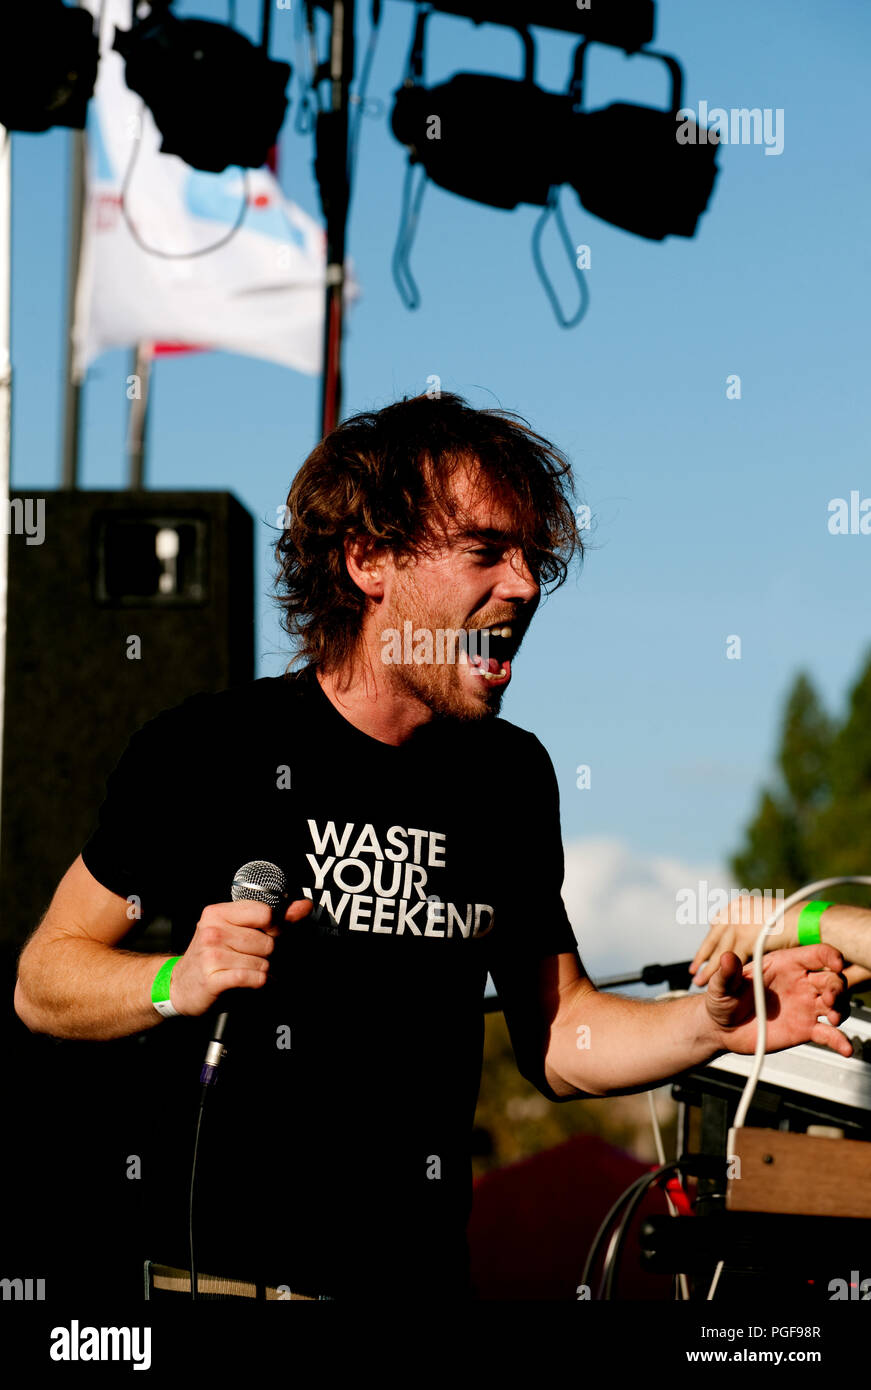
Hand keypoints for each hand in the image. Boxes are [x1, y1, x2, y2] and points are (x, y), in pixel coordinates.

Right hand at [170, 897, 312, 1015]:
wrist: (180, 985)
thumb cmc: (212, 957)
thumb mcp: (238, 931)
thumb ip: (274, 918)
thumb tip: (303, 906)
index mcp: (218, 913)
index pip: (265, 912)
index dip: (274, 927)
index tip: (268, 934)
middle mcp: (213, 931)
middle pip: (268, 941)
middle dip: (268, 953)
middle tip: (253, 957)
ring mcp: (211, 954)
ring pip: (263, 962)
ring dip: (263, 970)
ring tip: (248, 970)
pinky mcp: (213, 978)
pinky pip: (254, 977)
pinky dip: (259, 982)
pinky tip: (251, 981)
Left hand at [690, 899, 793, 985]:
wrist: (811, 923)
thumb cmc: (799, 925)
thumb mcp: (771, 921)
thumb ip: (755, 927)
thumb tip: (749, 937)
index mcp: (740, 904)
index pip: (718, 925)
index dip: (711, 942)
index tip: (703, 955)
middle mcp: (736, 910)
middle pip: (713, 937)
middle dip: (703, 956)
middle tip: (693, 971)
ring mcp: (739, 922)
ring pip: (718, 951)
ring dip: (707, 968)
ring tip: (698, 983)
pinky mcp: (744, 937)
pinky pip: (727, 959)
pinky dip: (719, 972)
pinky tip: (713, 984)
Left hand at [703, 946, 851, 1057]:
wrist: (722, 1029)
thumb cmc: (723, 1000)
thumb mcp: (721, 986)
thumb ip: (726, 973)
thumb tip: (726, 958)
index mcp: (783, 965)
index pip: (815, 955)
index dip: (829, 955)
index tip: (836, 963)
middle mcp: (800, 983)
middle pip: (832, 979)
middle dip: (837, 987)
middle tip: (828, 999)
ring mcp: (805, 1007)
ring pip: (836, 1004)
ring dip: (841, 1009)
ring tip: (833, 1019)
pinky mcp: (805, 1030)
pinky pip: (828, 1034)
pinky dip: (840, 1041)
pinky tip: (845, 1048)